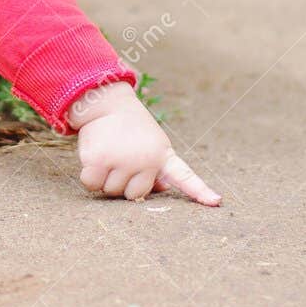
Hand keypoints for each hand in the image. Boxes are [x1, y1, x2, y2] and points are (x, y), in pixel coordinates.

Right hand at [67, 83, 221, 205]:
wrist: (106, 103)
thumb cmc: (130, 129)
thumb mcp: (151, 145)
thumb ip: (157, 169)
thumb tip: (158, 189)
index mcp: (163, 155)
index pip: (185, 177)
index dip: (200, 192)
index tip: (216, 202)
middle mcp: (146, 159)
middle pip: (134, 196)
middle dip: (124, 183)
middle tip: (120, 160)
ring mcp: (123, 160)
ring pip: (111, 192)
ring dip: (105, 179)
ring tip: (108, 154)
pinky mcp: (99, 160)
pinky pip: (92, 185)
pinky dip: (89, 177)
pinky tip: (94, 157)